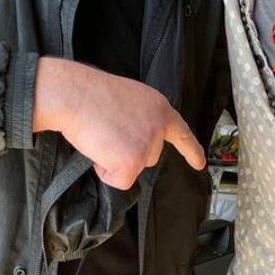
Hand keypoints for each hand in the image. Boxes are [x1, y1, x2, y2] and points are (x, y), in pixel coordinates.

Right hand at [33, 57, 205, 189]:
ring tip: (100, 136)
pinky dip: (105, 172)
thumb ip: (140, 120)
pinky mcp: (133, 161)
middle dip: (127, 152)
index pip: (180, 132)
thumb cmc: (90, 93)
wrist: (74, 94)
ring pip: (133, 168)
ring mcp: (148, 144)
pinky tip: (98, 150)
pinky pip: (119, 180)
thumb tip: (132, 140)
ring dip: (115, 160)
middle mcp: (159, 126)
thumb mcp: (127, 100)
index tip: (200, 163)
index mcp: (159, 107)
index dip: (191, 150)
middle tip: (106, 133)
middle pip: (149, 157)